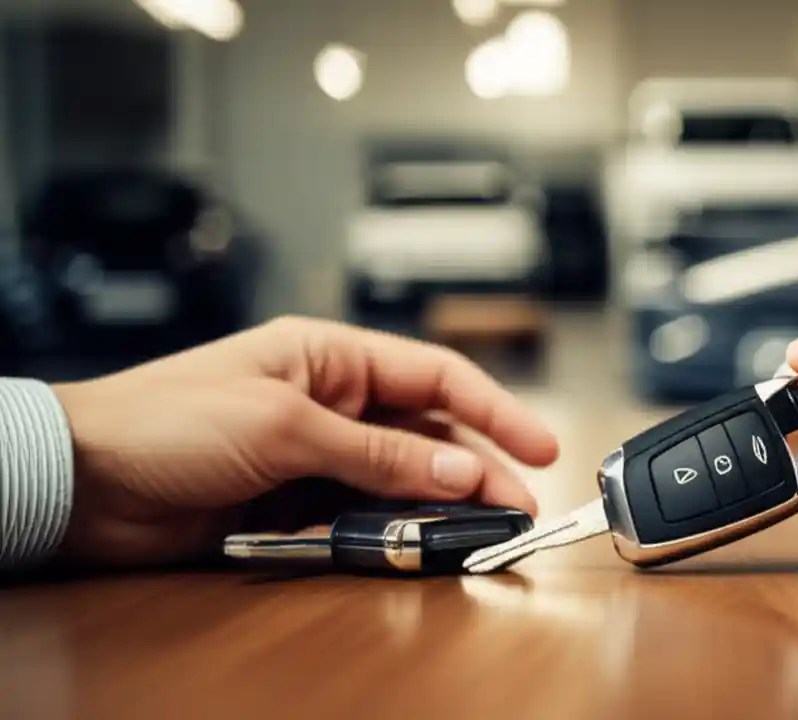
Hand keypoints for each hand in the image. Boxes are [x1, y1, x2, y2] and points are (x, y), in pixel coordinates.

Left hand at [52, 316, 558, 566]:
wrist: (83, 483)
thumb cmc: (166, 421)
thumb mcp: (285, 427)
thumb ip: (377, 453)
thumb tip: (458, 470)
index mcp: (328, 357)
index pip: (432, 375)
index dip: (492, 409)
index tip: (536, 446)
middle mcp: (328, 402)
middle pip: (424, 434)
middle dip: (474, 468)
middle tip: (515, 506)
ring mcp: (312, 456)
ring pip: (396, 479)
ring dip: (433, 505)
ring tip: (473, 531)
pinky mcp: (292, 503)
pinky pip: (358, 516)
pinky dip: (385, 530)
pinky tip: (408, 542)